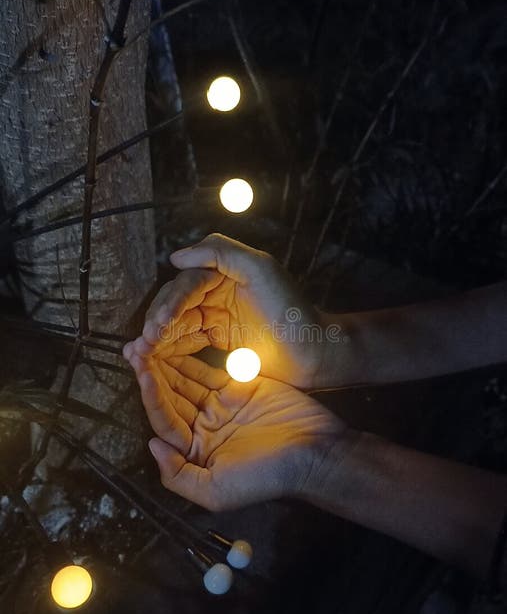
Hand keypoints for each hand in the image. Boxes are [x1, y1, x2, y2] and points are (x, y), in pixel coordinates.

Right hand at [123, 233, 337, 389]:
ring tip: (140, 355)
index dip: (169, 304)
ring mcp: (216, 315)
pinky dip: (170, 349)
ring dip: (157, 337)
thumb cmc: (291, 308)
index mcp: (224, 270)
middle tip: (143, 344)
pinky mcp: (218, 339)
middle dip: (157, 322)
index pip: (186, 284)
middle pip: (176, 303)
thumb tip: (176, 256)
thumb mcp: (260, 268)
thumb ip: (220, 252)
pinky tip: (155, 361)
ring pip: (176, 323)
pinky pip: (186, 341)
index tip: (156, 326)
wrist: (314, 352)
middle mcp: (217, 289)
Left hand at [127, 351, 346, 510]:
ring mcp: (221, 406)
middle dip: (151, 374)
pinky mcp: (239, 388)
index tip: (140, 371)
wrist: (315, 453)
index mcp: (194, 452)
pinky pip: (210, 369)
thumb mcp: (216, 492)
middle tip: (135, 348)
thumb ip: (178, 475)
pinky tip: (175, 341)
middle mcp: (204, 428)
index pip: (165, 420)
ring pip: (187, 380)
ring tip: (148, 341)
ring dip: (167, 362)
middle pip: (171, 397)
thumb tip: (152, 445)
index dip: (150, 396)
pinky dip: (192, 356)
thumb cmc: (266, 477)